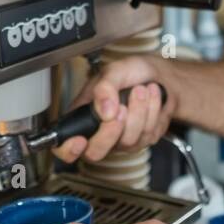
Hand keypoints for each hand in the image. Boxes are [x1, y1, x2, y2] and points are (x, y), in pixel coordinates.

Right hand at [52, 56, 175, 163]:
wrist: (159, 75)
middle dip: (111, 130)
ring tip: (140, 89)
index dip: (68, 149)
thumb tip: (103, 110)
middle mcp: (98, 132)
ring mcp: (120, 140)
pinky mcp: (141, 141)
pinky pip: (146, 135)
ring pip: (127, 142)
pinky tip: (151, 97)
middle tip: (122, 107)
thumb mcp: (113, 71)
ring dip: (139, 111)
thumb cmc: (132, 72)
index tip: (80, 140)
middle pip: (96, 152)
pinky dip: (152, 111)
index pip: (64, 146)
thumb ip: (104, 88)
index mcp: (82, 116)